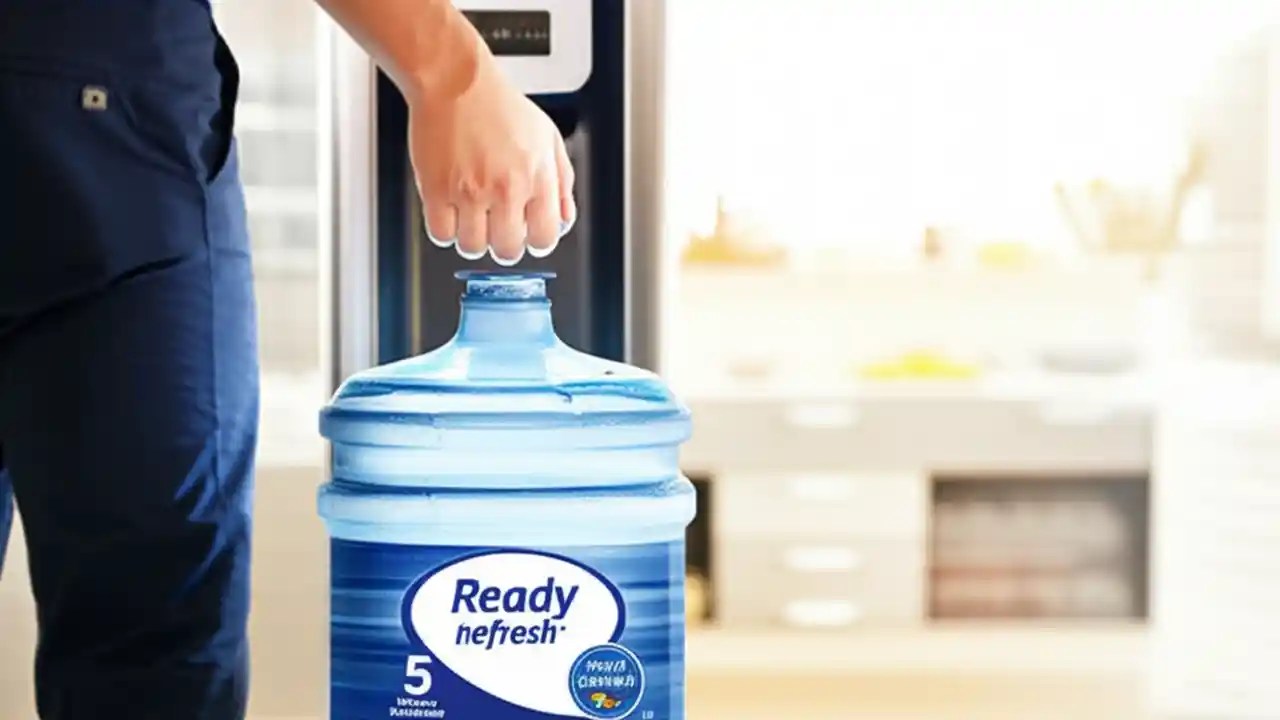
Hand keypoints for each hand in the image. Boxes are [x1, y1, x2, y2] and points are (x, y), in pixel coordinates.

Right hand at [408, 59, 575, 264]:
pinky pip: (441, 235)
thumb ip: (562, 183)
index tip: (526, 235)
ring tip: (471, 217)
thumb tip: (563, 220)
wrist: (455, 80)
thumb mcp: (548, 139)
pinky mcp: (436, 189)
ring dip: (472, 239)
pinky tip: (450, 212)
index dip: (535, 242)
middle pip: (507, 251)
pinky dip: (445, 231)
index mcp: (537, 177)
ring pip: (472, 248)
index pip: (544, 238)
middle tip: (496, 228)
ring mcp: (470, 191)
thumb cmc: (499, 106)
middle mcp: (506, 187)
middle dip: (503, 245)